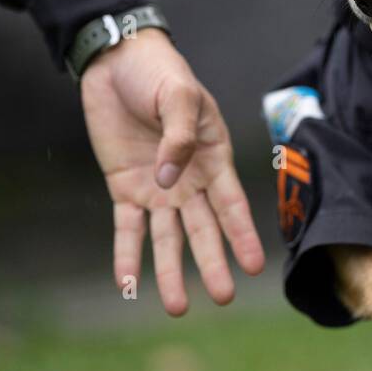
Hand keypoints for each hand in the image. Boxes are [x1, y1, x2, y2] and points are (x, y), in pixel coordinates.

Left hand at [80, 28, 263, 314]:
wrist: (117, 63)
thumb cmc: (160, 73)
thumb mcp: (180, 95)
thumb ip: (179, 138)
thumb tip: (169, 181)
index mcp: (212, 157)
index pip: (231, 204)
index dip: (242, 235)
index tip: (254, 266)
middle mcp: (189, 181)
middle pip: (203, 230)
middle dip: (212, 264)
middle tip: (223, 298)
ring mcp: (158, 188)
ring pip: (167, 239)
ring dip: (171, 272)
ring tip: (177, 307)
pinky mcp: (126, 188)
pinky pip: (127, 228)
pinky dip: (127, 256)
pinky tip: (127, 284)